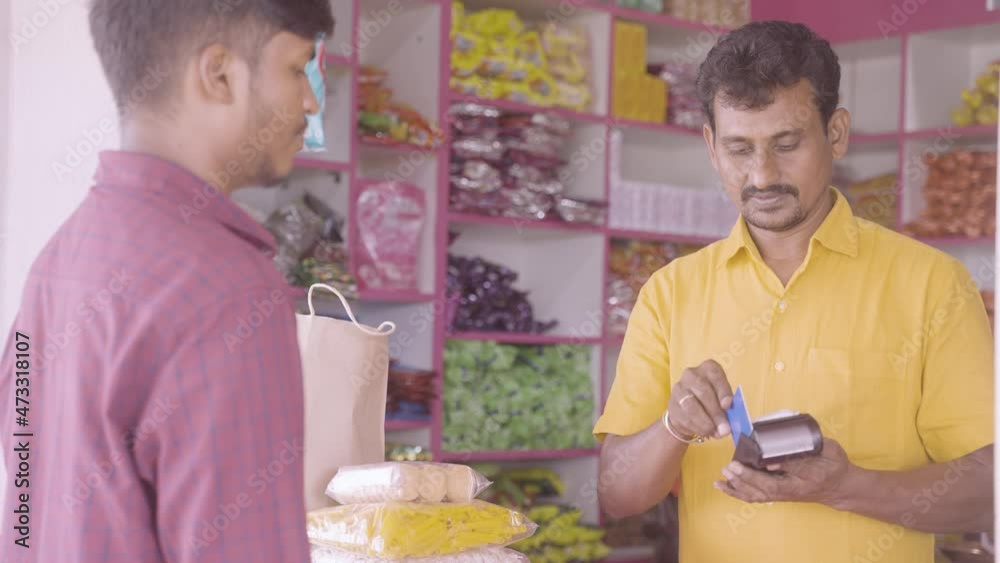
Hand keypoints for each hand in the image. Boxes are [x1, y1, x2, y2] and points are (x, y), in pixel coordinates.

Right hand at [667, 359, 733, 440]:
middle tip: (725, 429)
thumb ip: (728, 408)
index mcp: (708, 368)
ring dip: (705, 423)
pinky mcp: (671, 404)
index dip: (722, 391)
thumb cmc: (712, 401)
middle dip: (715, 412)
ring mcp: (679, 388)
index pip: (716, 376)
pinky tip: (705, 432)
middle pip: (703, 391)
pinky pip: (684, 417)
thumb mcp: (723, 399)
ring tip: (715, 433)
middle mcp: (691, 374)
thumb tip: (728, 424)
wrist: (689, 410)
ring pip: (691, 406)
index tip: (727, 406)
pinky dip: (696, 428)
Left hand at [714, 438, 856, 506]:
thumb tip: (780, 454)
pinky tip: (722, 485)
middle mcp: (790, 490)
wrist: (840, 487)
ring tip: (724, 474)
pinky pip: (754, 496)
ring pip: (757, 494)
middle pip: (766, 488)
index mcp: (805, 479)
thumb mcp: (829, 452)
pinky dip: (736, 492)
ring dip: (738, 486)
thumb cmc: (834, 465)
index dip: (765, 471)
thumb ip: (809, 450)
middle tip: (731, 466)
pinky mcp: (776, 494)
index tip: (754, 462)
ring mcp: (782, 494)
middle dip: (746, 478)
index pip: (783, 475)